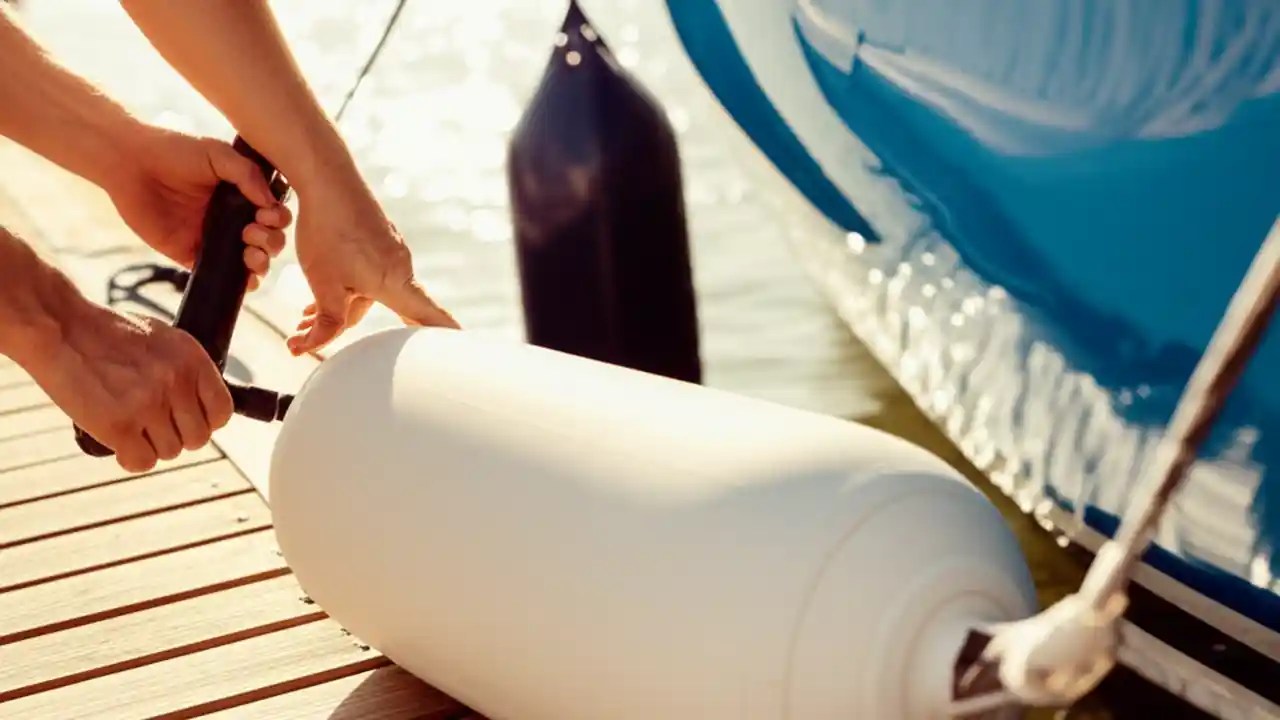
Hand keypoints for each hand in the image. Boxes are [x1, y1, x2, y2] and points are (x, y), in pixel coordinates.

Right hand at [30, 302, 232, 471]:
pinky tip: (119, 443)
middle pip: (197, 438)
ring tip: (129, 426)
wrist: (59, 327)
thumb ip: (184, 370)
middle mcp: (175, 381)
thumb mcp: (160, 339)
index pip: (221, 411)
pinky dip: (130, 458)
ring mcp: (148, 404)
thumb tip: (198, 404)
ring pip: (169, 452)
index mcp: (191, 359)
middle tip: (152, 425)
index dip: (205, 422)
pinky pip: (141, 462)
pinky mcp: (118, 425)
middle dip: (176, 436)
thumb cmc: (104, 333)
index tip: (186, 420)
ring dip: (150, 446)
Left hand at [105, 126, 291, 289]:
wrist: (129, 163)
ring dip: (262, 262)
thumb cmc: (173, 151)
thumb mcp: (217, 154)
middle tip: (251, 231)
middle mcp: (231, 218)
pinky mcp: (191, 255)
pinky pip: (221, 275)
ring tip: (249, 252)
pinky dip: (240, 283)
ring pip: (252, 262)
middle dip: (272, 241)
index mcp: (241, 195)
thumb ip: (247, 175)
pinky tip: (246, 278)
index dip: (278, 219)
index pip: (274, 214)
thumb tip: (271, 204)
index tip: (266, 214)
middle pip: (270, 240)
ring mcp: (213, 239)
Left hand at [288, 181, 457, 354]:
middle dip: (352, 326)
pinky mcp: (379, 241)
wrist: (327, 179)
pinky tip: (319, 287)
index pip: (429, 317)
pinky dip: (344, 287)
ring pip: (369, 292)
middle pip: (388, 311)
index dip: (446, 335)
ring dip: (341, 306)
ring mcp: (390, 253)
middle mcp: (400, 268)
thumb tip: (315, 344)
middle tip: (309, 339)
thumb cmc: (328, 231)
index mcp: (396, 283)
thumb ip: (327, 321)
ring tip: (304, 315)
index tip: (465, 345)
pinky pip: (367, 274)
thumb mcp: (324, 284)